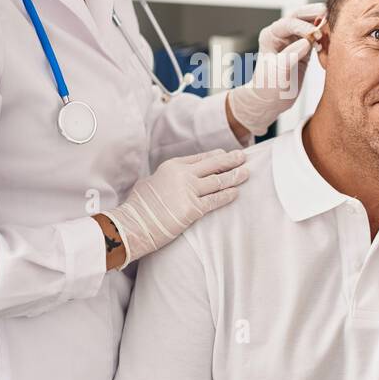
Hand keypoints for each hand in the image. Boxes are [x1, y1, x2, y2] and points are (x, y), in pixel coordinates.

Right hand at [104, 149, 248, 266]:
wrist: (132, 224)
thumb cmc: (137, 207)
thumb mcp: (150, 182)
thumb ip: (165, 178)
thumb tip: (169, 180)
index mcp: (172, 166)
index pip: (200, 158)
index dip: (215, 156)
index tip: (226, 155)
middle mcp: (183, 175)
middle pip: (213, 164)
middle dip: (230, 160)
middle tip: (243, 157)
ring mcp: (189, 191)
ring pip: (218, 181)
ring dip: (234, 177)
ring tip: (246, 173)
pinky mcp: (193, 209)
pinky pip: (216, 200)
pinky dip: (228, 196)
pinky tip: (236, 193)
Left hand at [226, 3, 324, 135]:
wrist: (269, 101)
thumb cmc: (267, 88)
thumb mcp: (276, 74)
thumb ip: (289, 56)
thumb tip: (306, 43)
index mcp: (270, 35)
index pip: (288, 23)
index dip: (302, 26)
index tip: (315, 34)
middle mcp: (281, 34)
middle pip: (299, 16)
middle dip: (314, 14)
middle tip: (329, 16)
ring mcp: (293, 40)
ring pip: (309, 24)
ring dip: (321, 24)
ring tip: (333, 29)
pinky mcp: (304, 49)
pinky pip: (316, 37)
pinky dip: (324, 37)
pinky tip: (330, 42)